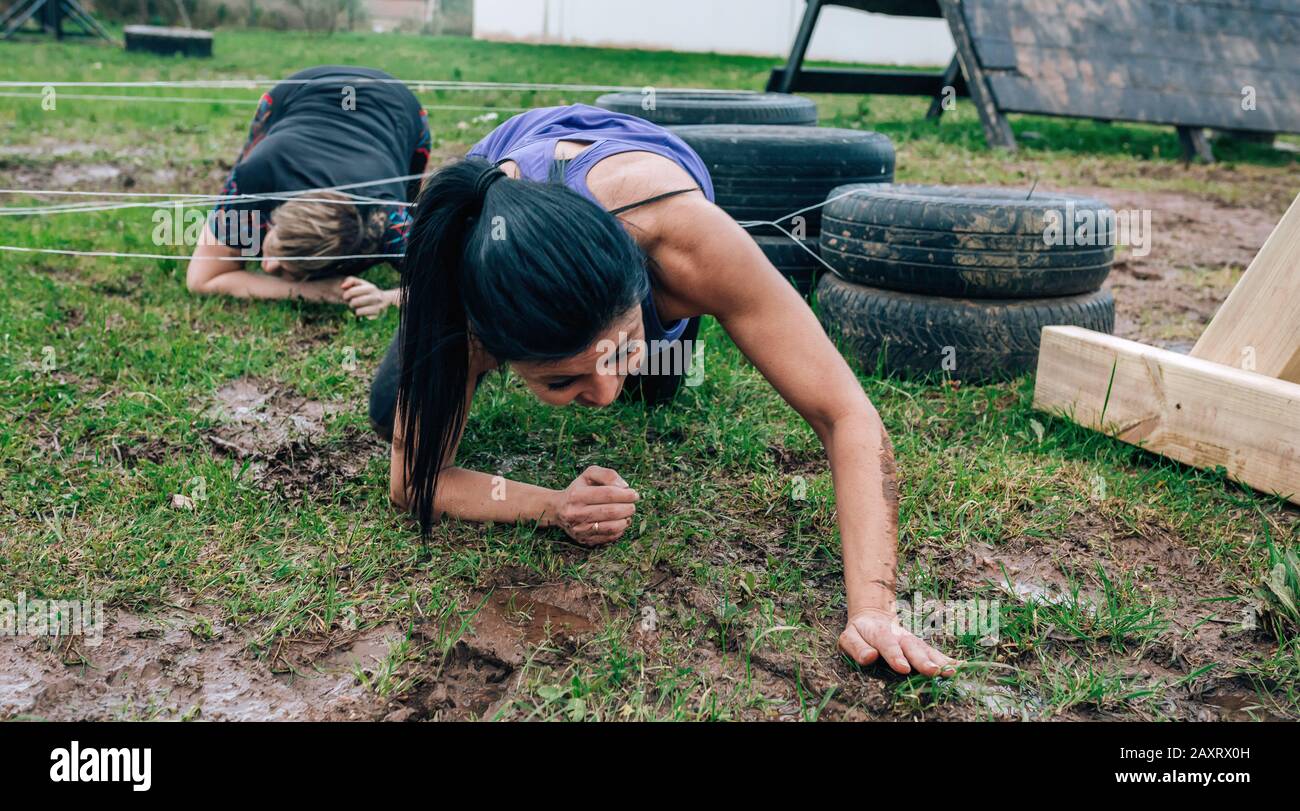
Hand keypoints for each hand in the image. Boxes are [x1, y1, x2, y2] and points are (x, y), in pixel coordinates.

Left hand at [341, 276, 395, 318]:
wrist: (383, 299)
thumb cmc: (365, 290)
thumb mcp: (359, 282)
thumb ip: (350, 280)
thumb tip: (342, 286)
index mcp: (371, 287)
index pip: (351, 292)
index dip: (345, 295)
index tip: (346, 296)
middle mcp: (376, 297)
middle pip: (354, 302)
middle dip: (350, 303)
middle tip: (353, 302)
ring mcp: (378, 307)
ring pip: (358, 311)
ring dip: (355, 309)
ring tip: (358, 306)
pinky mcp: (376, 314)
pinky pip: (362, 317)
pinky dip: (360, 314)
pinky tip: (363, 311)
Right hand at [551, 466, 638, 545]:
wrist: (558, 510)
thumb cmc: (579, 489)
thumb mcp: (589, 475)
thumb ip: (607, 475)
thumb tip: (625, 487)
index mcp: (576, 495)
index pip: (607, 494)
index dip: (625, 495)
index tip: (634, 494)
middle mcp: (576, 513)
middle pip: (611, 512)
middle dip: (628, 508)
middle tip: (632, 505)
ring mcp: (580, 529)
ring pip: (611, 527)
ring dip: (625, 520)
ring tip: (627, 514)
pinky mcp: (584, 540)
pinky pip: (609, 537)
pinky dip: (620, 530)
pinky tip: (620, 522)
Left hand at [839, 608, 957, 676]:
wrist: (873, 617)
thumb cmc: (860, 633)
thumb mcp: (849, 637)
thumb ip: (856, 647)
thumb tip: (869, 657)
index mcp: (880, 634)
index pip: (887, 645)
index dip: (895, 656)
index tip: (903, 668)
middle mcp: (900, 637)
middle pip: (912, 647)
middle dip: (922, 660)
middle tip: (933, 671)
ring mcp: (912, 641)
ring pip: (926, 650)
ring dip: (939, 661)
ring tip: (951, 671)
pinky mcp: (921, 647)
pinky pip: (935, 653)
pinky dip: (948, 660)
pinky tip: (961, 667)